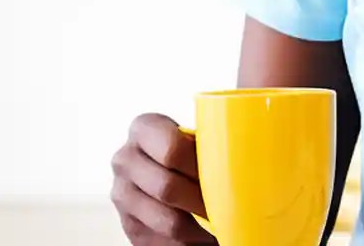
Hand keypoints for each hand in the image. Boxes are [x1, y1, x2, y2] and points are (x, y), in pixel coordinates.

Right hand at [111, 113, 217, 244]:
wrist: (169, 178)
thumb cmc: (191, 158)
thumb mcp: (196, 142)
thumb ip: (208, 145)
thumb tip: (241, 158)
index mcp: (143, 129)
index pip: (172, 149)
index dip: (200, 166)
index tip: (223, 176)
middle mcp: (125, 159)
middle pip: (168, 187)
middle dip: (202, 200)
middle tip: (229, 206)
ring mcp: (122, 193)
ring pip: (169, 221)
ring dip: (200, 226)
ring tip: (220, 222)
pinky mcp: (129, 226)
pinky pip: (164, 240)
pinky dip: (189, 240)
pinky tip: (203, 233)